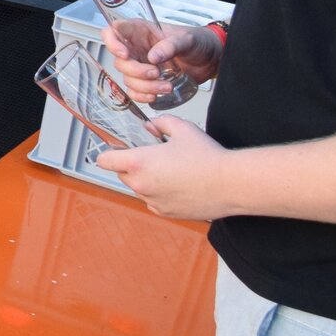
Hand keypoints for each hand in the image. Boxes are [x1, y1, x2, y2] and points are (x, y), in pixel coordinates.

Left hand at [94, 116, 231, 219]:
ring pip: (138, 188)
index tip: (119, 150)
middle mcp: (141, 185)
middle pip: (122, 175)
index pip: (104, 161)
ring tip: (170, 171)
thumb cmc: (207, 156)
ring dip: (146, 180)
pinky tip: (177, 185)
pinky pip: (152, 201)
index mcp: (139, 163)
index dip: (110, 154)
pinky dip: (159, 194)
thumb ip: (160, 122)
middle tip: (154, 157)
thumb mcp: (182, 128)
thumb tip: (150, 127)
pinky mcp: (165, 213)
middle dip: (132, 166)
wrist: (231, 184)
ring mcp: (152, 201)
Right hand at [102, 22, 221, 103]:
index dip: (112, 43)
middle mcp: (137, 48)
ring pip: (128, 79)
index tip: (125, 54)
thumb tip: (153, 57)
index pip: (114, 31)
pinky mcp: (147, 81)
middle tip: (156, 73)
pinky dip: (142, 96)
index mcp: (141, 31)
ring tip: (167, 85)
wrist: (211, 60)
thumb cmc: (199, 42)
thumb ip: (170, 45)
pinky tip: (156, 95)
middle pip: (119, 61)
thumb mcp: (187, 39)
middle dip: (136, 71)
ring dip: (145, 86)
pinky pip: (135, 92)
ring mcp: (141, 65)